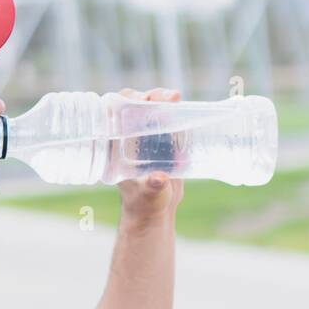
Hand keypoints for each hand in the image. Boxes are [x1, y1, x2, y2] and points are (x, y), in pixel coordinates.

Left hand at [115, 87, 183, 220]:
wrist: (156, 211)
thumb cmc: (145, 203)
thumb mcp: (148, 194)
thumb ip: (153, 187)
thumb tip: (159, 179)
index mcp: (118, 145)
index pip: (118, 113)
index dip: (128, 101)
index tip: (141, 99)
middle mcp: (132, 136)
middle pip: (140, 105)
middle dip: (153, 96)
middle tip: (170, 98)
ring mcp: (150, 137)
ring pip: (157, 108)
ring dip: (168, 100)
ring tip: (176, 99)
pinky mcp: (166, 141)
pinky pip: (172, 119)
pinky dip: (180, 112)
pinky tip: (190, 110)